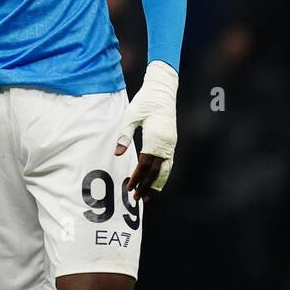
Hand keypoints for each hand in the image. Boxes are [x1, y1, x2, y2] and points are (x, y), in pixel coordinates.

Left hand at [115, 61, 178, 201]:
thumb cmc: (145, 102)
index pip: (145, 164)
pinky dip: (162, 175)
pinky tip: (156, 182)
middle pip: (157, 171)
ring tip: (148, 197)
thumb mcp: (130, 117)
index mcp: (155, 138)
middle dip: (146, 186)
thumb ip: (124, 136)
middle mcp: (166, 143)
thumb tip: (117, 154)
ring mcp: (171, 143)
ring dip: (156, 184)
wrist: (163, 90)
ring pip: (165, 169)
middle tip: (136, 198)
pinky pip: (168, 163)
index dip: (137, 178)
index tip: (129, 187)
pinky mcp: (172, 141)